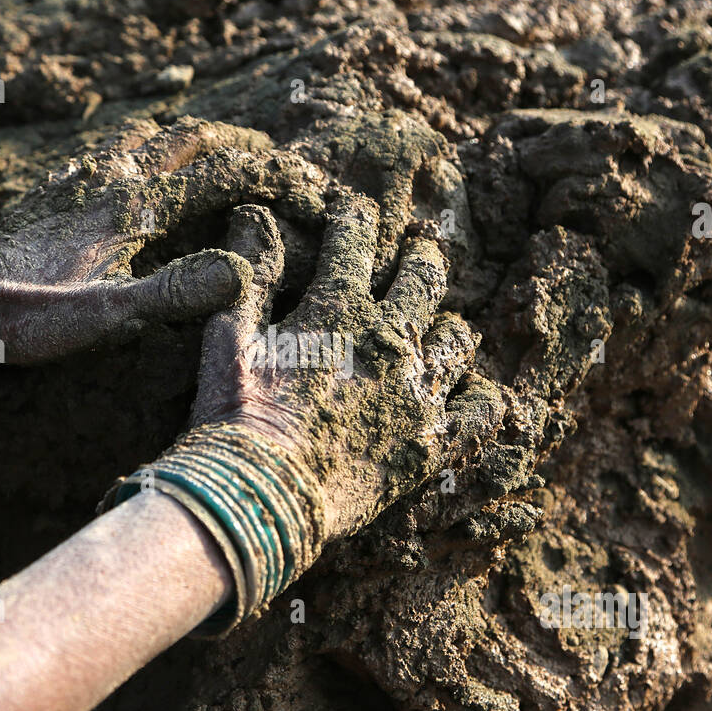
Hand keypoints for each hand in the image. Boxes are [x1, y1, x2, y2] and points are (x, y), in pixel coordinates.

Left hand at [0, 121, 274, 363]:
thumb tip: (243, 269)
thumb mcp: (112, 315)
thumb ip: (178, 291)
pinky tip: (117, 175)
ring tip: (197, 155)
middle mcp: (107, 184)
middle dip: (226, 140)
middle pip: (180, 139)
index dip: (265, 172)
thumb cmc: (32, 316)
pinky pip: (95, 160)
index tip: (299, 179)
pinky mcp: (46, 198)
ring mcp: (74, 185)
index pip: (217, 174)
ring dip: (173, 141)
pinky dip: (126, 157)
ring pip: (135, 140)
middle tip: (258, 152)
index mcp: (134, 208)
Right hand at [189, 196, 503, 540]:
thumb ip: (249, 273)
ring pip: (458, 337)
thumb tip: (253, 212)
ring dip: (447, 326)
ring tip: (438, 329)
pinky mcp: (432, 444)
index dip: (354, 217)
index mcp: (339, 308)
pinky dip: (479, 397)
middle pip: (425, 277)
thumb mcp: (228, 337)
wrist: (261, 498)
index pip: (357, 237)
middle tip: (416, 254)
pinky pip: (483, 410)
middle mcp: (390, 341)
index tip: (352, 212)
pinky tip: (466, 394)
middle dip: (420, 258)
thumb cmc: (234, 418)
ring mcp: (418, 393)